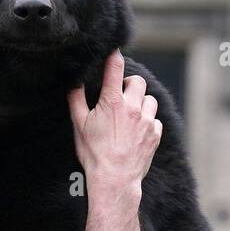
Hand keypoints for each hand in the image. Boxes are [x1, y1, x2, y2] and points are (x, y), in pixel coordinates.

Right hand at [66, 49, 161, 195]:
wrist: (115, 180)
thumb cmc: (94, 154)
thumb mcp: (79, 126)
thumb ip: (76, 100)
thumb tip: (74, 82)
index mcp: (112, 102)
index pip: (115, 68)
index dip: (114, 55)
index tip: (115, 49)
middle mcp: (133, 108)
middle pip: (137, 81)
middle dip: (129, 85)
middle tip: (120, 96)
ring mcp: (146, 121)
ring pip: (149, 100)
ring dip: (141, 103)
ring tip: (130, 116)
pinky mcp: (155, 135)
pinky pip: (155, 120)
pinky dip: (148, 122)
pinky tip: (137, 131)